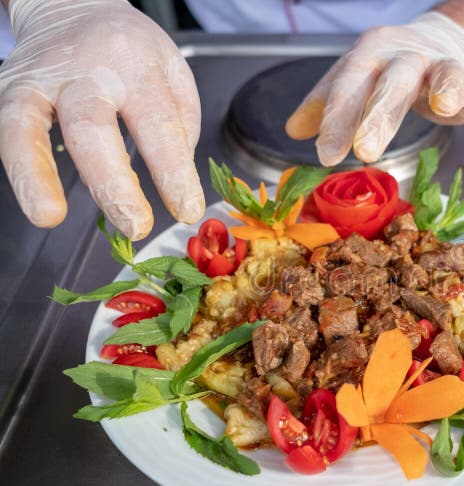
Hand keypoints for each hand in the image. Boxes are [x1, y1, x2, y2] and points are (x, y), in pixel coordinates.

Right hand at [0, 0, 203, 239]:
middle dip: (113, 183)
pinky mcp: (8, 90)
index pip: (158, 124)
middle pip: (92, 127)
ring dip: (36, 175)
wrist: (75, 4)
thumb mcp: (172, 72)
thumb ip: (180, 124)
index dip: (174, 173)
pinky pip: (7, 131)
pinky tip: (34, 198)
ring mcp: (39, 79)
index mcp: (136, 66)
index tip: (187, 210)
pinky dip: (18, 168)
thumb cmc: (130, 52)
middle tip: (136, 226)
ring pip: (28, 125)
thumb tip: (174, 181)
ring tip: (50, 216)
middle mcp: (85, 71)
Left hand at [285, 12, 463, 166]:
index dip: (336, 119)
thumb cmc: (385, 71)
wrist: (435, 43)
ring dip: (445, 88)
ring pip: (443, 74)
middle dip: (378, 116)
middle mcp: (404, 57)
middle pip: (391, 83)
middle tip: (364, 151)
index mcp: (369, 56)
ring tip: (442, 108)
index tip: (325, 154)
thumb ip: (324, 104)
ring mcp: (439, 65)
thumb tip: (293, 130)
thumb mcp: (352, 82)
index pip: (349, 86)